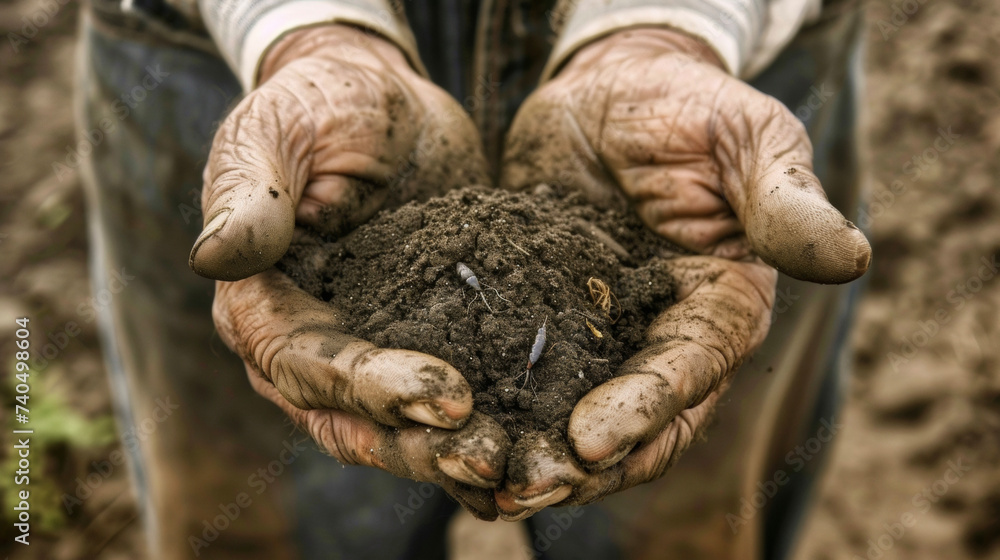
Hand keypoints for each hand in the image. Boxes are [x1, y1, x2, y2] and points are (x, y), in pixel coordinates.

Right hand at [190, 25, 505, 518]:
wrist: (388, 107)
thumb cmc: (322, 105)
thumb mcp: (279, 132)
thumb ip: (250, 194)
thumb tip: (214, 258)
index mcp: (262, 305)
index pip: (308, 364)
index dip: (374, 388)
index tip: (449, 396)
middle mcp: (309, 347)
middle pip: (354, 421)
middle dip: (422, 447)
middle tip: (493, 461)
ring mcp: (367, 354)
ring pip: (400, 429)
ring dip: (455, 455)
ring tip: (522, 470)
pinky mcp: (424, 346)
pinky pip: (447, 401)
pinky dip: (488, 427)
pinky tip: (533, 449)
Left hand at [496, 27, 870, 517]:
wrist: (610, 91)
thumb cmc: (688, 106)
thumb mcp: (745, 138)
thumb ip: (784, 199)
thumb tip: (852, 256)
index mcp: (721, 305)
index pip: (691, 369)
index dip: (646, 407)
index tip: (589, 437)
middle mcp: (663, 339)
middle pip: (634, 424)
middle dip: (582, 463)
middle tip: (523, 488)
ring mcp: (600, 340)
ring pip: (571, 420)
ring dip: (531, 459)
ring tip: (477, 482)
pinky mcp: (542, 323)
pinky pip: (518, 380)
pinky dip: (492, 414)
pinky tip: (447, 440)